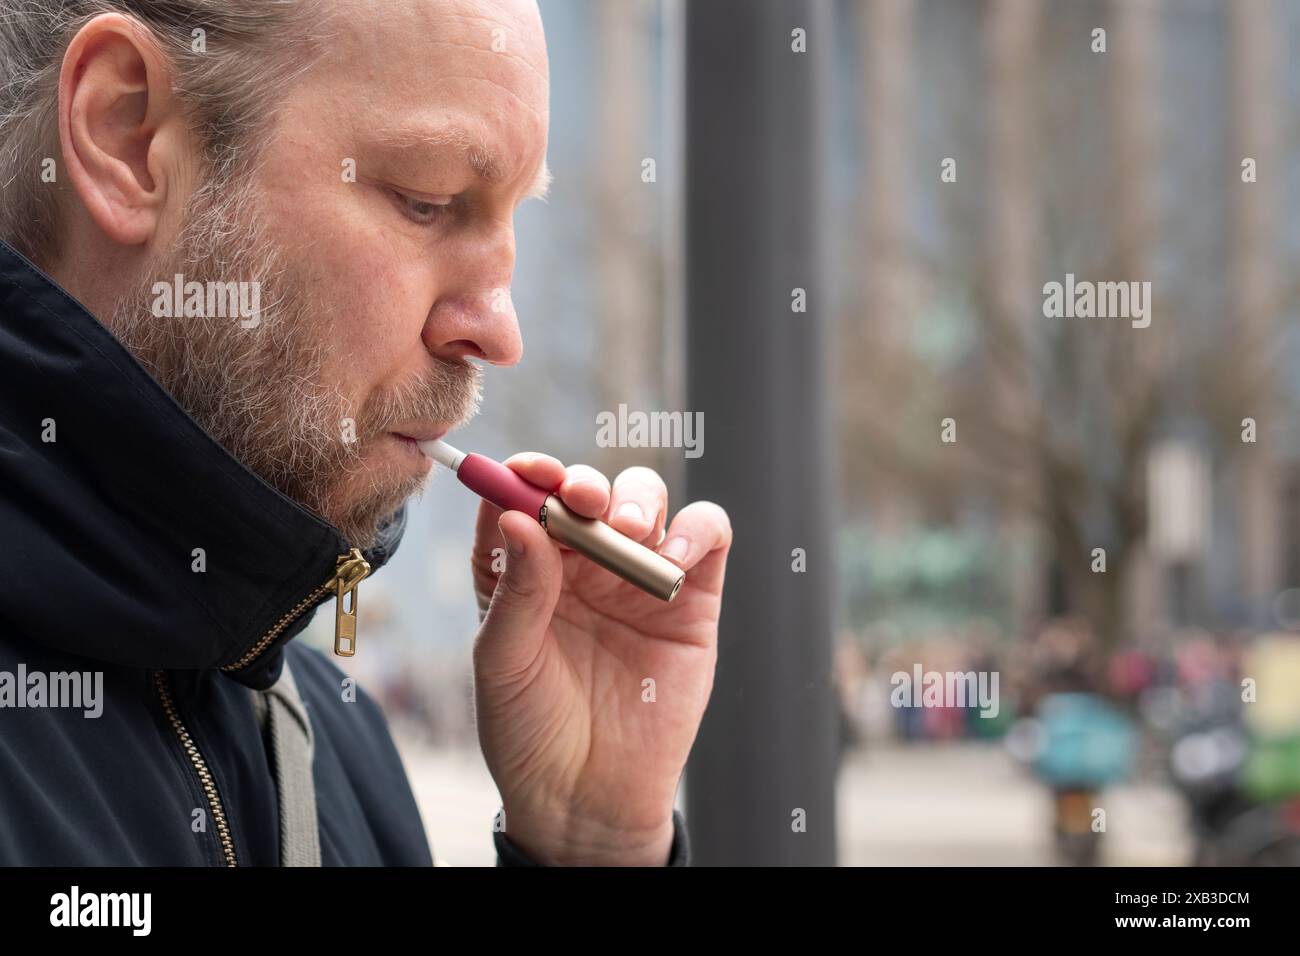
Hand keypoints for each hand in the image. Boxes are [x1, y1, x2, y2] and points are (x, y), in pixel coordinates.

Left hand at [469, 454, 731, 864]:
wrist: (588, 795)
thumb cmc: (529, 728)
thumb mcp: (502, 660)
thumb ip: (514, 589)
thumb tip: (514, 515)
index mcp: (527, 567)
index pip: (527, 497)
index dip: (528, 473)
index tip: (529, 471)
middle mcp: (582, 563)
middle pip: (590, 491)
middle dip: (585, 483)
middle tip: (581, 500)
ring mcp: (638, 577)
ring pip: (648, 501)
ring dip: (637, 500)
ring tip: (626, 532)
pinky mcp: (693, 600)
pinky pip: (707, 538)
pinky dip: (697, 530)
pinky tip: (674, 557)